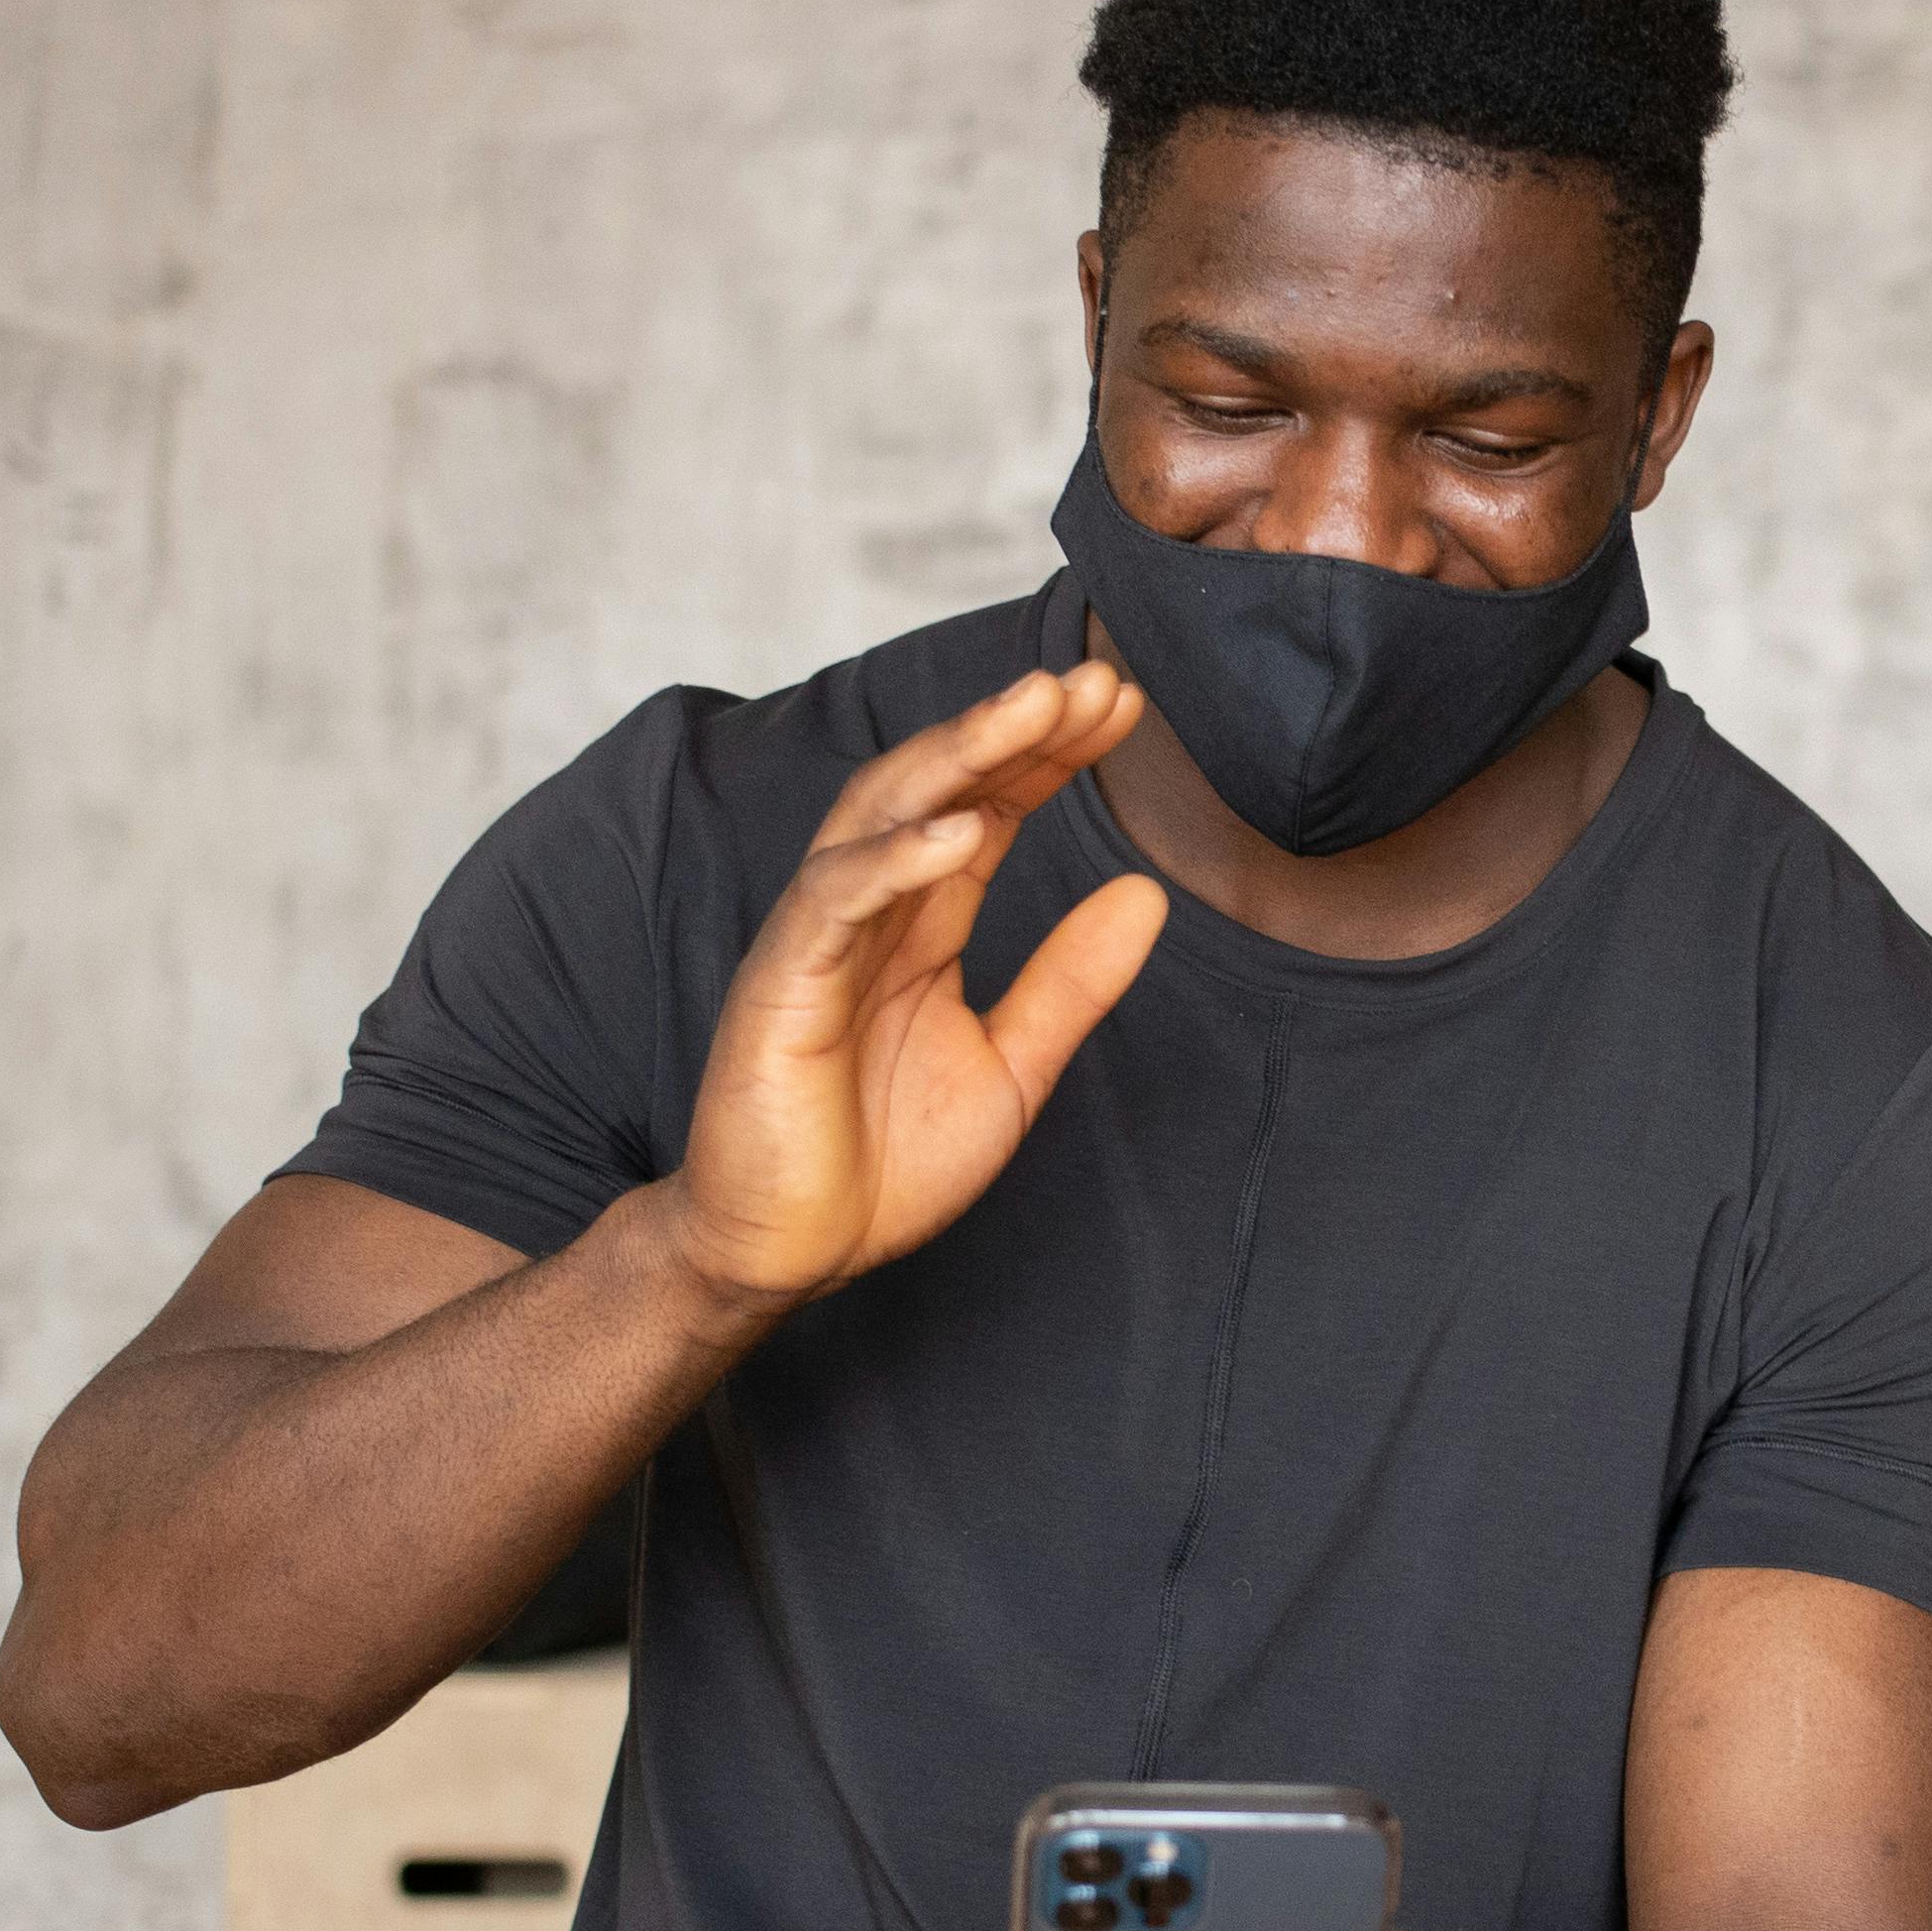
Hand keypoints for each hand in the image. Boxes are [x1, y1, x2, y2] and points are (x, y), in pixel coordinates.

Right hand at [651, 665, 1164, 1312]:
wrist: (788, 1252)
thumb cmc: (882, 1162)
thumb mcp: (1011, 1069)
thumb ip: (1070, 983)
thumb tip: (1150, 894)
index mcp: (921, 922)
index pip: (989, 809)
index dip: (1049, 753)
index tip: (1120, 705)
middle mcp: (868, 911)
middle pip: (938, 787)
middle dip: (1013, 727)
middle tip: (1091, 679)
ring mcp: (818, 941)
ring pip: (881, 817)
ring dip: (959, 756)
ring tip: (1035, 708)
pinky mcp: (781, 988)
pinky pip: (835, 904)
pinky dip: (895, 860)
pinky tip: (960, 830)